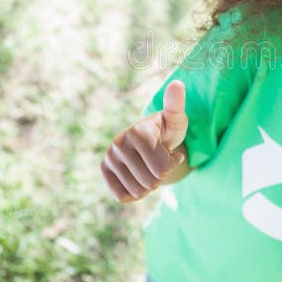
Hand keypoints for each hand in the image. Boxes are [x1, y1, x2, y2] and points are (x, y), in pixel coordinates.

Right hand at [100, 80, 187, 202]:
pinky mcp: (104, 168)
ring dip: (149, 185)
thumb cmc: (167, 130)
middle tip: (159, 160)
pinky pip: (122, 196)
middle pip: (151, 182)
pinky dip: (135, 193)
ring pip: (138, 191)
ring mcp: (109, 156)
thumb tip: (177, 84)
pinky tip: (138, 178)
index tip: (171, 152)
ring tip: (149, 167)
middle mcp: (119, 143)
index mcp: (139, 132)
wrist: (150, 138)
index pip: (162, 169)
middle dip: (161, 176)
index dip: (173, 164)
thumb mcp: (176, 120)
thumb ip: (176, 106)